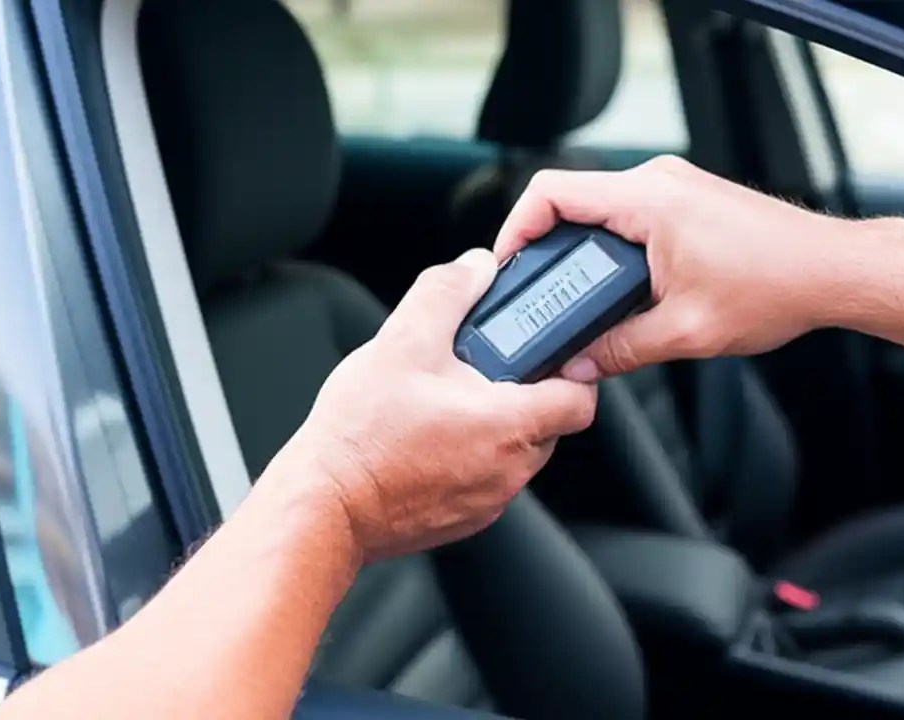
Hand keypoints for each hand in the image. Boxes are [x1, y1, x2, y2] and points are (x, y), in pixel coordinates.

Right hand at [260, 248, 597, 563]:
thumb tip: (476, 267)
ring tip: (444, 403)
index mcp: (509, 426)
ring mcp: (490, 501)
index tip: (540, 352)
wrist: (323, 506)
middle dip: (523, 392)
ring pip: (516, 452)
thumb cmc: (360, 435)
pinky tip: (427, 439)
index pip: (581, 398)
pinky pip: (487, 479)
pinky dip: (470, 457)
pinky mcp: (466, 520)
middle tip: (476, 370)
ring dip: (494, 425)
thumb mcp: (401, 342)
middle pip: (549, 423)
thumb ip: (446, 293)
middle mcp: (511, 471)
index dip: (568, 368)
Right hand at [494, 155, 849, 379]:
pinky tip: (618, 289)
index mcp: (647, 201)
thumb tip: (578, 366)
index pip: (551, 193)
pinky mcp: (688, 200)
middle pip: (570, 202)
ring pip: (600, 211)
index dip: (515, 228)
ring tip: (576, 299)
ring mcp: (674, 186)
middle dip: (545, 249)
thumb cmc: (776, 286)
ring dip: (581, 251)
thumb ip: (619, 350)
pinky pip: (629, 215)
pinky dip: (611, 248)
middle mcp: (658, 182)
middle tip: (535, 295)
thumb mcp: (685, 333)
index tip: (505, 267)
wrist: (833, 271)